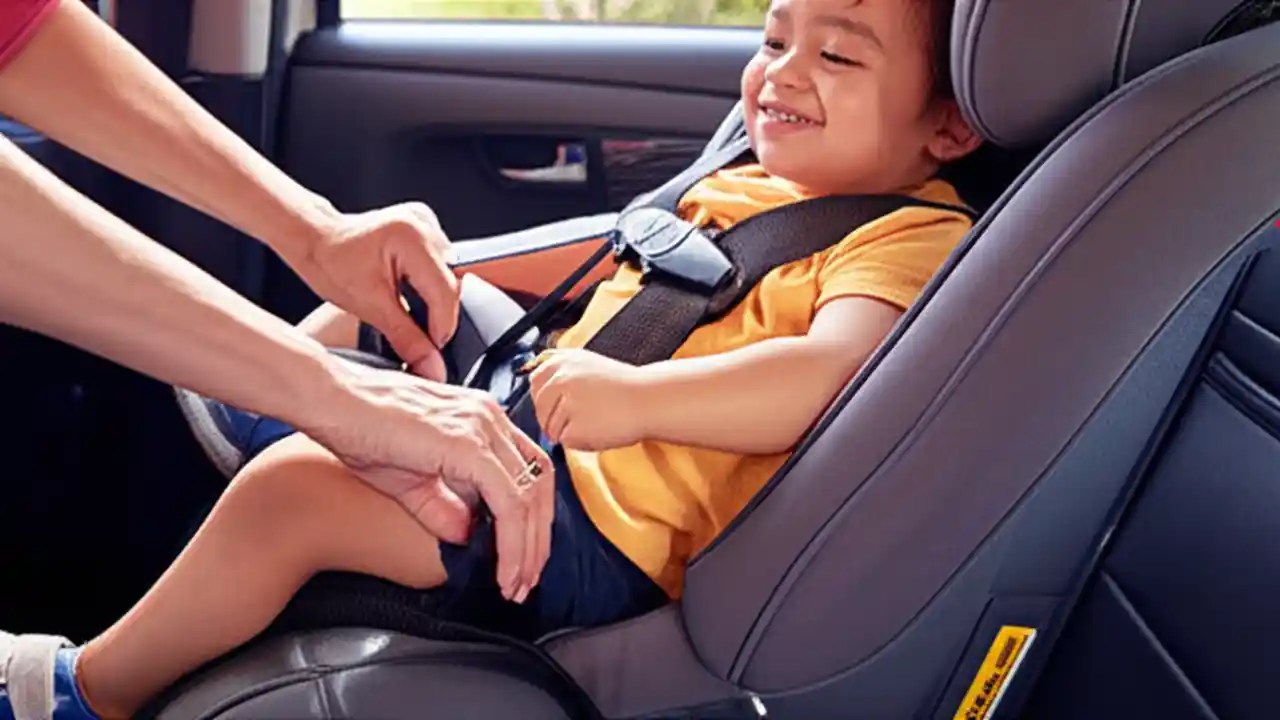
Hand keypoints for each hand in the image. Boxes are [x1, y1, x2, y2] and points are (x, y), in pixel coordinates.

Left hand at [284, 201, 459, 380]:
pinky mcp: (425, 228)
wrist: (314, 239)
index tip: (432, 351)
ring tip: (413, 317)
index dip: (442, 327)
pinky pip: (441, 266)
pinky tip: (413, 297)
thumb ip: (406, 338)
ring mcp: (427, 223)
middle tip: (422, 341)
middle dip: (439, 317)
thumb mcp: (369, 307)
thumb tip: (433, 367)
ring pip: (449, 277)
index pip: (445, 291)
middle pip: (450, 285)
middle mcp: (424, 224)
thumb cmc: (330, 264)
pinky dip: (431, 288)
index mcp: (411, 236)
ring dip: (436, 303)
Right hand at [302, 362, 554, 603]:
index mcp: (481, 418)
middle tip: (526, 579)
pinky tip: (503, 570)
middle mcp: (490, 417)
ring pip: (530, 497)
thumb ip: (444, 506)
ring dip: (528, 548)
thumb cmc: (359, 431)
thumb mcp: (410, 481)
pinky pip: (509, 502)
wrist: (330, 404)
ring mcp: (483, 428)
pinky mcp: (469, 446)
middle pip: (541, 484)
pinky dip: (512, 542)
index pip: (529, 470)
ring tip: (516, 584)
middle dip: (538, 539)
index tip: (524, 556)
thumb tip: (468, 534)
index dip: (533, 518)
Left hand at [529, 349, 649, 450]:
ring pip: (551, 428)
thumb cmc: (623, 385)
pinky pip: (566, 441)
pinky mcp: (574, 426)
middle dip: (553, 419)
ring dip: (570, 431)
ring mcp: (565, 404)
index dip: (546, 398)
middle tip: (581, 418)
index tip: (561, 403)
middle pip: (540, 409)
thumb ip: (559, 367)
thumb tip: (533, 376)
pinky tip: (599, 430)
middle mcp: (560, 379)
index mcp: (561, 362)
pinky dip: (580, 441)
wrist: (650, 400)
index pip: (535, 383)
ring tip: (597, 420)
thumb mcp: (586, 363)